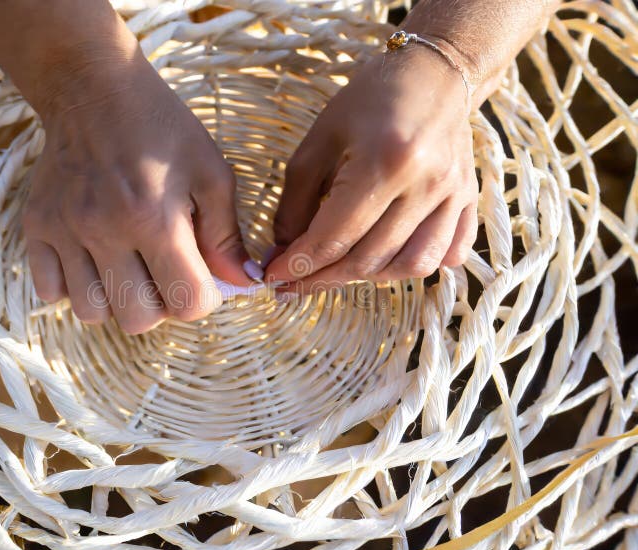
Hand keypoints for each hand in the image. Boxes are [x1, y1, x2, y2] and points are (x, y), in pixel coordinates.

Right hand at [22, 58, 253, 332]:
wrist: (93, 88)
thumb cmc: (162, 129)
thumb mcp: (210, 172)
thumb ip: (226, 234)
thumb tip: (243, 283)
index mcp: (155, 217)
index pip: (187, 303)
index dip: (203, 299)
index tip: (201, 277)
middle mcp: (105, 230)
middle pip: (137, 320)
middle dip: (161, 306)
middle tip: (164, 273)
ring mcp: (64, 230)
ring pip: (91, 313)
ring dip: (117, 300)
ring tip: (128, 268)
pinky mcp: (36, 226)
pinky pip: (49, 290)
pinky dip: (74, 287)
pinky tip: (93, 260)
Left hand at [264, 46, 477, 292]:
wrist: (432, 74)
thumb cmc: (367, 103)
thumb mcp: (317, 143)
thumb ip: (295, 204)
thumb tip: (283, 254)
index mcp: (384, 163)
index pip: (334, 237)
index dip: (299, 265)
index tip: (272, 278)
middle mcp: (425, 184)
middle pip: (369, 259)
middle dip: (323, 278)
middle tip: (293, 283)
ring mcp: (453, 195)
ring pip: (410, 266)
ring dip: (367, 277)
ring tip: (338, 269)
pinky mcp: (469, 200)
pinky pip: (447, 254)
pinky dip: (414, 265)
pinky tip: (387, 258)